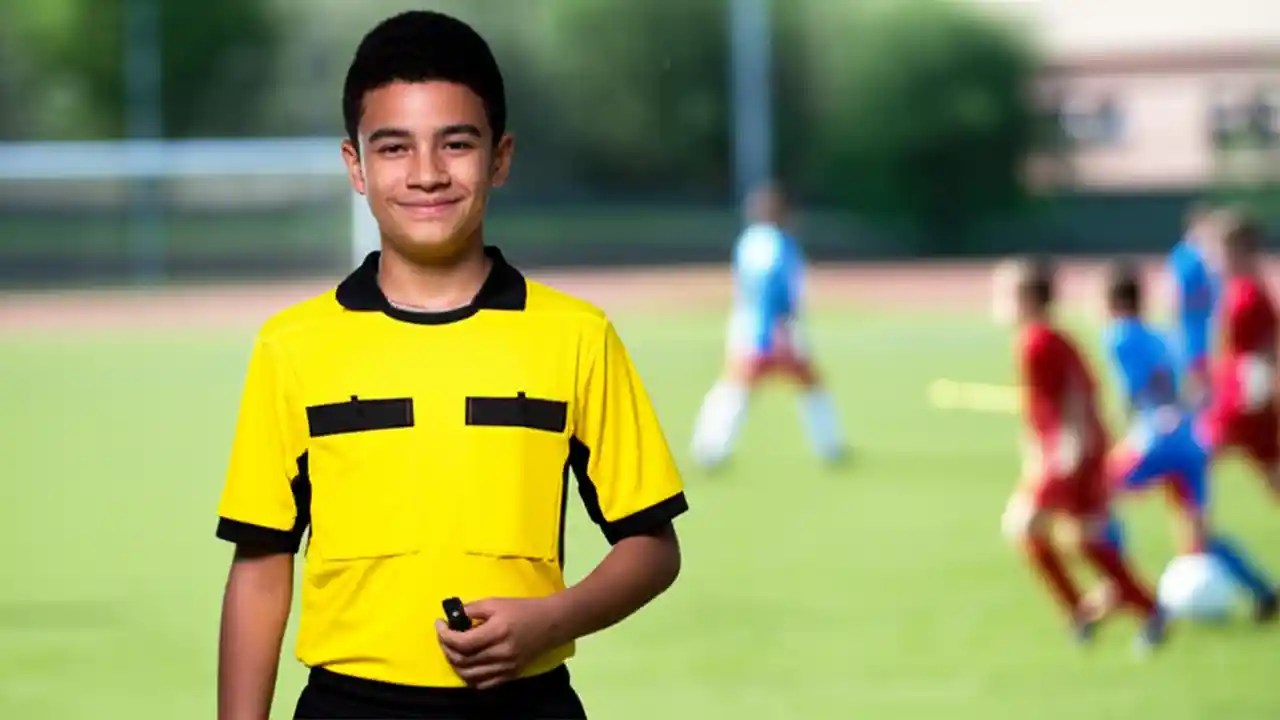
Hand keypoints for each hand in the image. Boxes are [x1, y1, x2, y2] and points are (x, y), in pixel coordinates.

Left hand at [435, 596, 568, 689]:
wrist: (551, 623)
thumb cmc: (524, 608)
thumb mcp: (496, 602)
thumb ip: (472, 609)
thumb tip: (452, 617)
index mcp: (497, 632)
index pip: (461, 642)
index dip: (444, 634)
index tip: (439, 623)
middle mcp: (500, 653)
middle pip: (462, 660)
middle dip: (446, 648)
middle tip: (444, 635)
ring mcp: (506, 667)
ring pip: (469, 675)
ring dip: (455, 663)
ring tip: (453, 649)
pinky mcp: (510, 675)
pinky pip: (483, 684)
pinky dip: (469, 677)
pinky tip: (467, 665)